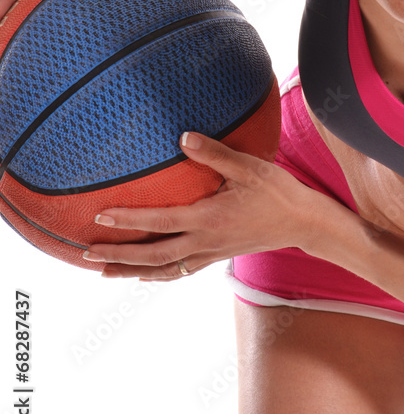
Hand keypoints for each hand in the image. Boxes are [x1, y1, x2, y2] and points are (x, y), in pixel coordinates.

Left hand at [82, 132, 326, 279]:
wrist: (305, 223)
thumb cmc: (278, 192)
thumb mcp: (248, 167)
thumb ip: (214, 153)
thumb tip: (182, 138)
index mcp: (209, 218)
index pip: (160, 222)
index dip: (129, 220)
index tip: (102, 215)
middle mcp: (206, 241)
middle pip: (154, 256)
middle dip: (119, 255)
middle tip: (88, 252)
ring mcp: (211, 252)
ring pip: (164, 269)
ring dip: (132, 271)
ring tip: (104, 272)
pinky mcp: (218, 255)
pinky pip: (181, 270)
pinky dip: (159, 274)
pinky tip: (145, 274)